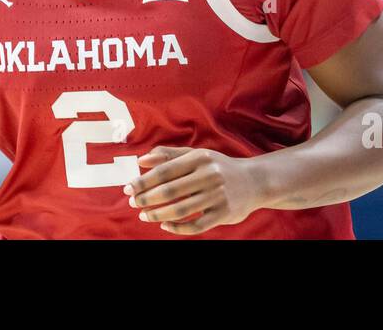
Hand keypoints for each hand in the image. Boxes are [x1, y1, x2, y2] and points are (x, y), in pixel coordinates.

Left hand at [123, 146, 264, 234]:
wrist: (255, 181)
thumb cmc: (219, 167)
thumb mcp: (197, 155)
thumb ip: (168, 154)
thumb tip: (141, 160)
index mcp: (200, 158)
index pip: (165, 171)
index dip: (144, 181)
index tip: (128, 188)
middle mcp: (210, 175)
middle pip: (171, 190)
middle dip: (147, 198)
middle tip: (133, 204)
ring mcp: (218, 195)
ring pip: (181, 209)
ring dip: (158, 215)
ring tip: (145, 216)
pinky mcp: (224, 213)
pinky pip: (196, 225)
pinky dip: (178, 228)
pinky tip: (165, 226)